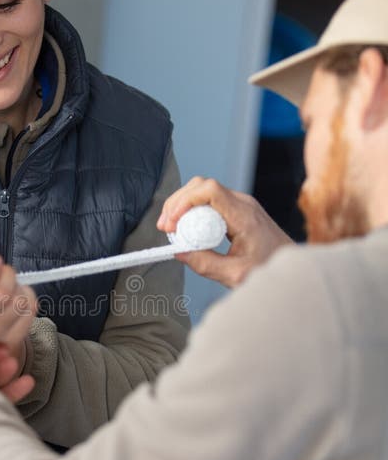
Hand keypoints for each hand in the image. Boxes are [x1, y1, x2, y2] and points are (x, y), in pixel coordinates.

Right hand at [157, 176, 292, 286]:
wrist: (293, 268)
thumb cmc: (270, 270)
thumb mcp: (235, 274)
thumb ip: (205, 264)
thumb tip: (178, 252)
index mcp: (244, 216)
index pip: (210, 190)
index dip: (185, 201)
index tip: (172, 223)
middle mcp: (243, 203)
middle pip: (202, 185)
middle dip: (178, 202)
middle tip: (165, 227)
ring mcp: (241, 204)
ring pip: (204, 190)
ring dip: (183, 205)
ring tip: (171, 228)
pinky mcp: (237, 210)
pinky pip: (210, 201)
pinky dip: (193, 210)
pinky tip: (185, 227)